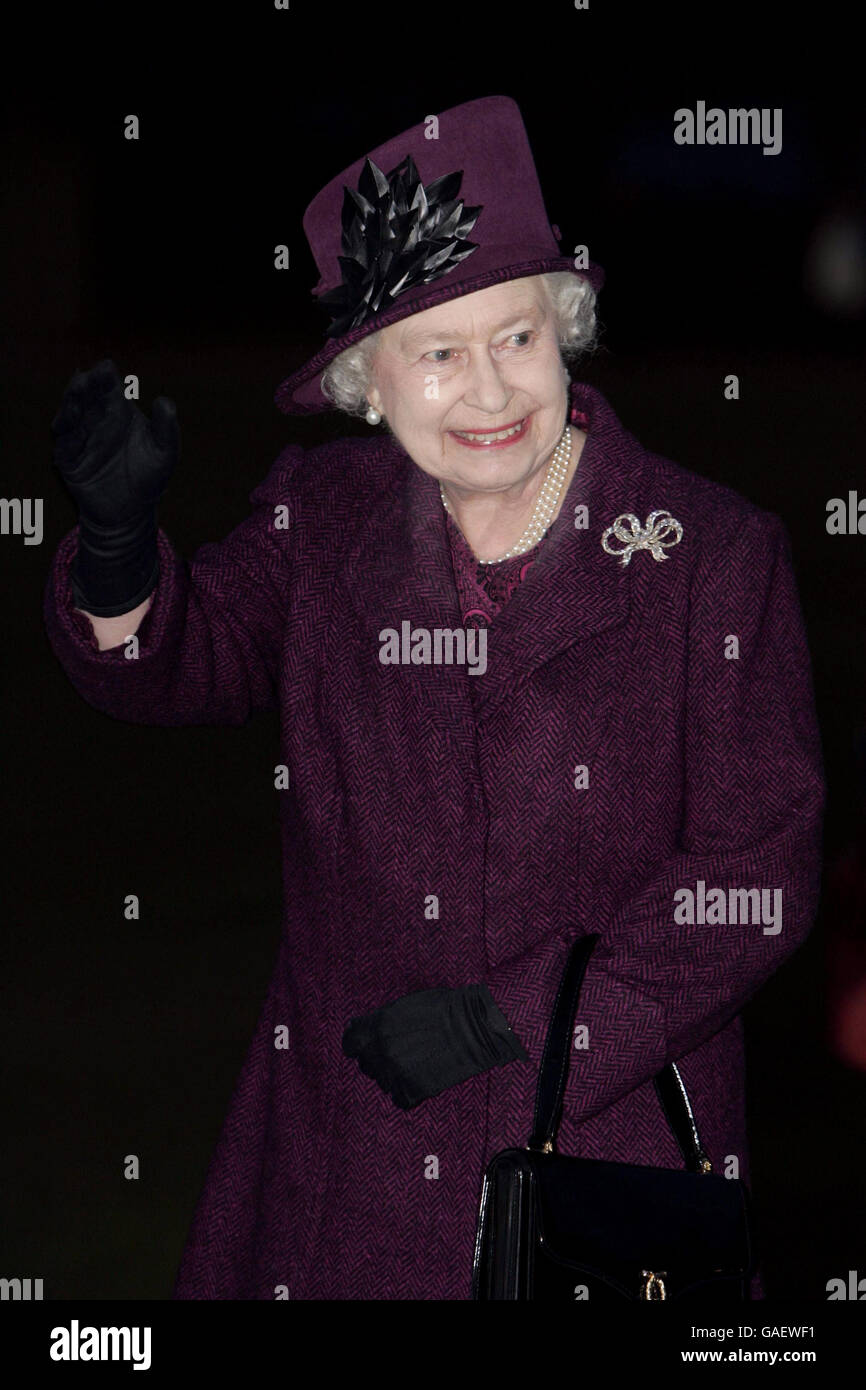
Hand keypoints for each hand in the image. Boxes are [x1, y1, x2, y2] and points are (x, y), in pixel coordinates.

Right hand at [51, 359, 180, 614]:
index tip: (105, 369)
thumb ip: (167, 428)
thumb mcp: (165, 453)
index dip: (105, 376)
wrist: (130, 512)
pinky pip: (63, 443)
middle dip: (83, 386)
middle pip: (85, 396)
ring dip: (70, 404)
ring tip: (75, 396)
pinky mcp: (68, 458)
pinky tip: (65, 426)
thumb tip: (164, 401)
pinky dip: (65, 434)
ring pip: (69, 415)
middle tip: (85, 379)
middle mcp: (95, 419)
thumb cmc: (150, 477)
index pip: (108, 387)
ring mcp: (79, 437)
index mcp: (118, 410)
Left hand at [342, 984, 527, 1109]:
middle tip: (403, 1052)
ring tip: (418, 1063)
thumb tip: (358, 1029)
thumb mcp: (404, 1006)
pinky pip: (399, 1099)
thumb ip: (379, 1020)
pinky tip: (421, 1078)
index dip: (358, 1044)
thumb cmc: (443, 1010)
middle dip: (379, 1059)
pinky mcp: (412, 1090)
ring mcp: (395, 1072)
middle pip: (366, 1064)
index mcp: (377, 1026)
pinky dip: (408, 1092)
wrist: (474, 1028)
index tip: (365, 1045)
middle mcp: (381, 1050)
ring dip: (395, 1076)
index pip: (350, 1043)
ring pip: (383, 1082)